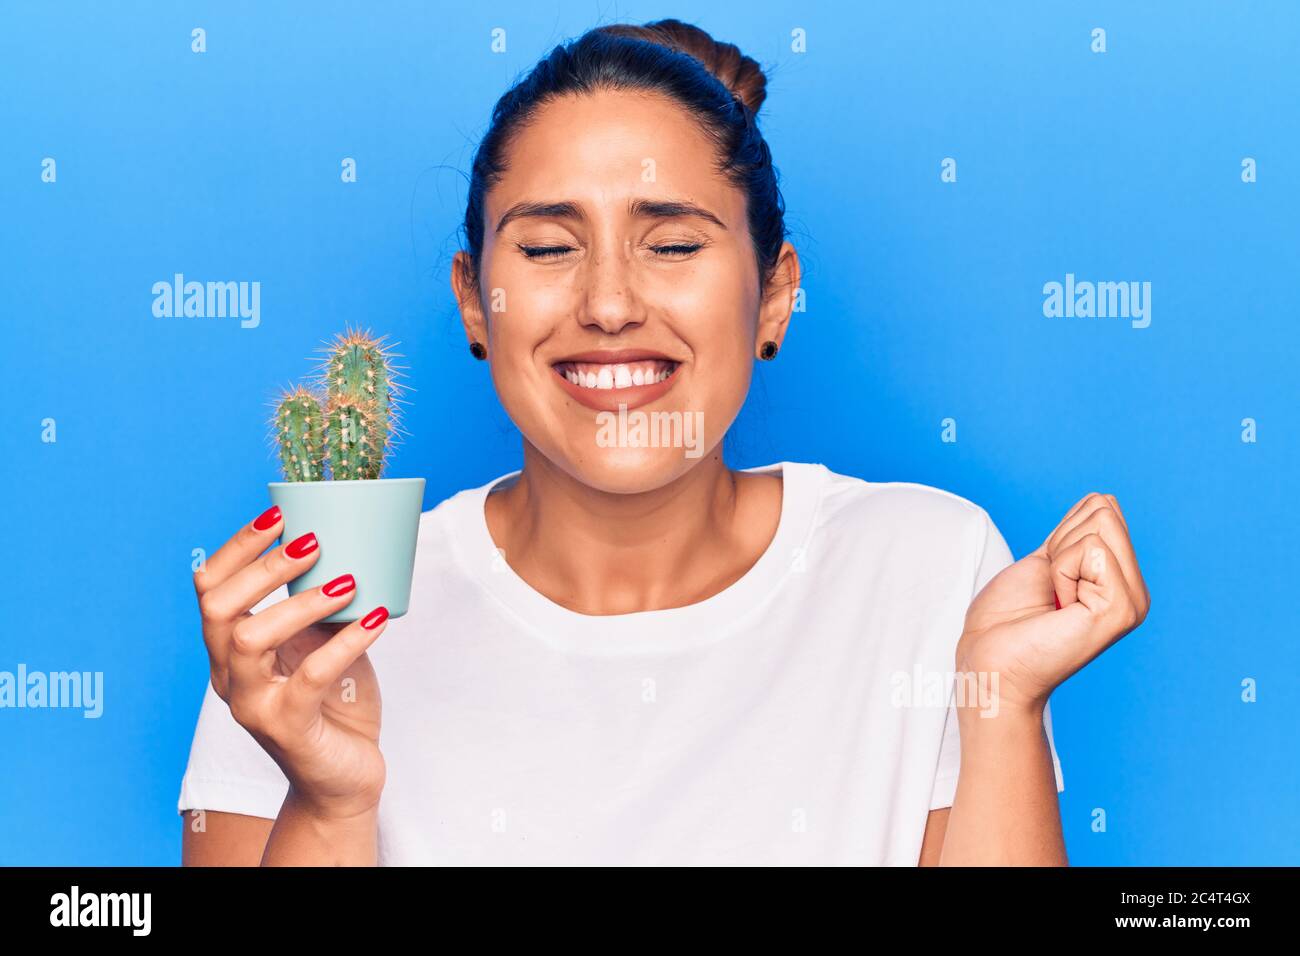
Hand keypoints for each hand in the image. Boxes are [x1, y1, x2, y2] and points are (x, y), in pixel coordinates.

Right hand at [193, 505, 390, 820]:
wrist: (343, 779)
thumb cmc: (334, 705)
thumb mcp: (320, 644)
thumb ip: (317, 604)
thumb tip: (344, 542)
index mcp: (230, 651)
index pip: (210, 588)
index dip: (238, 547)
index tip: (278, 515)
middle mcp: (230, 677)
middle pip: (219, 608)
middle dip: (264, 566)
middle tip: (314, 543)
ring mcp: (255, 706)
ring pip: (252, 638)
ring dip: (302, 601)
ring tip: (349, 582)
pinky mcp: (290, 730)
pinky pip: (310, 677)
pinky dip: (346, 642)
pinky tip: (377, 618)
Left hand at [956, 493, 1150, 714]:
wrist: (989, 663)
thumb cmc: (1006, 621)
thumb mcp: (1047, 562)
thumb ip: (1076, 536)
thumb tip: (1101, 501)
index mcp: (1119, 580)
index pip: (1104, 508)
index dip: (1062, 533)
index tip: (1050, 576)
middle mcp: (1134, 591)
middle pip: (1105, 511)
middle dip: (1062, 542)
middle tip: (1051, 588)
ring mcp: (1132, 601)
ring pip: (1100, 524)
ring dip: (1060, 558)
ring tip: (1055, 598)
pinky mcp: (1121, 608)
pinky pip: (1091, 549)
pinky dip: (1061, 570)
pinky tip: (1059, 606)